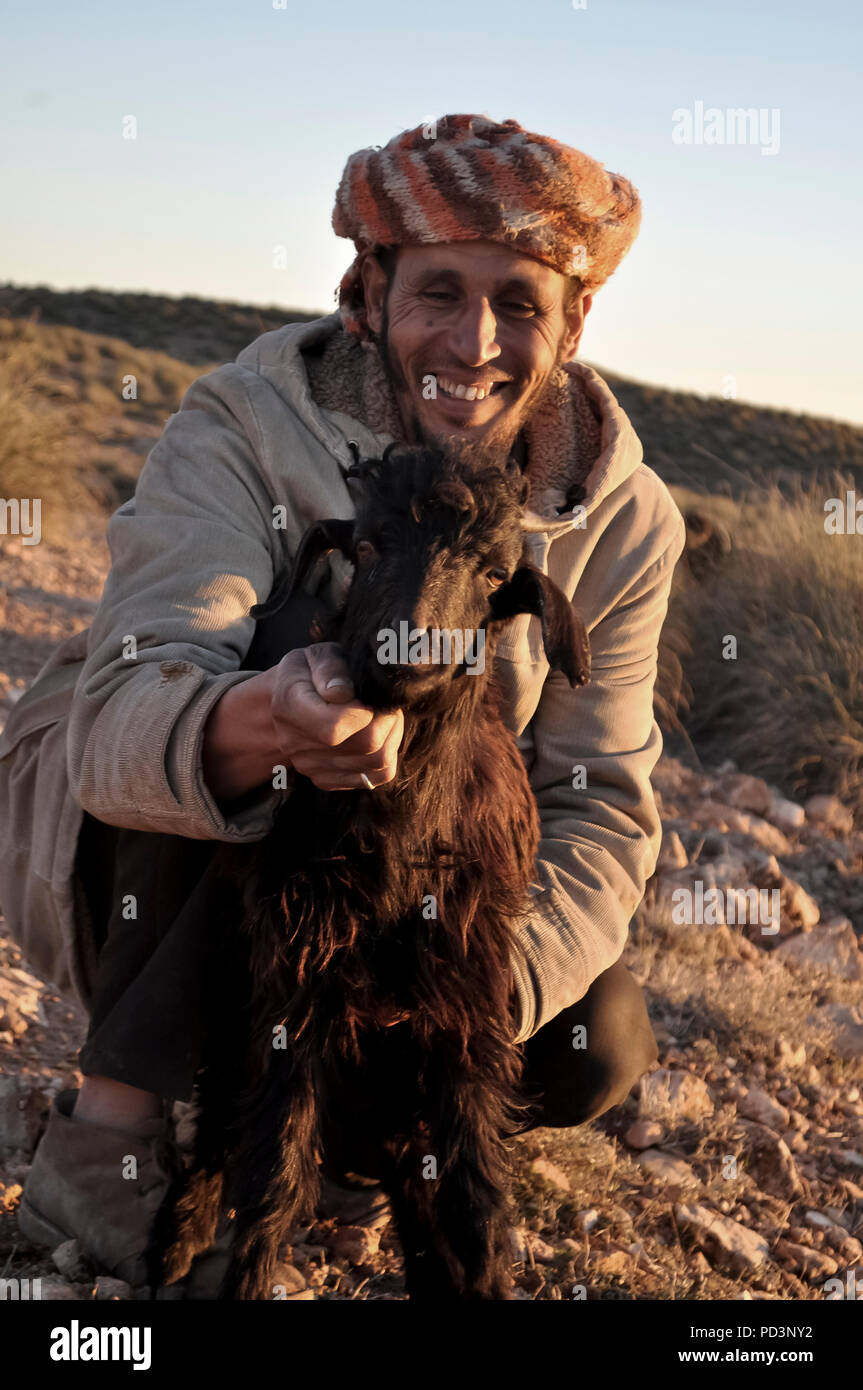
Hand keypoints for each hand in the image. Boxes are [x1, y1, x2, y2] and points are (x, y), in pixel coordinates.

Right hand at [269, 643, 403, 791]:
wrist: (288, 703)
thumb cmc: (309, 673)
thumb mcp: (317, 656)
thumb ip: (329, 668)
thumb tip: (341, 693)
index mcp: (289, 706)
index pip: (336, 727)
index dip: (367, 712)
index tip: (370, 697)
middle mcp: (295, 743)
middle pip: (365, 745)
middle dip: (388, 721)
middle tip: (385, 705)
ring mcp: (310, 766)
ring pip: (376, 762)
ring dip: (391, 737)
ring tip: (382, 717)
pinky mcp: (325, 780)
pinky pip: (374, 777)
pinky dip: (386, 756)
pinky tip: (378, 736)